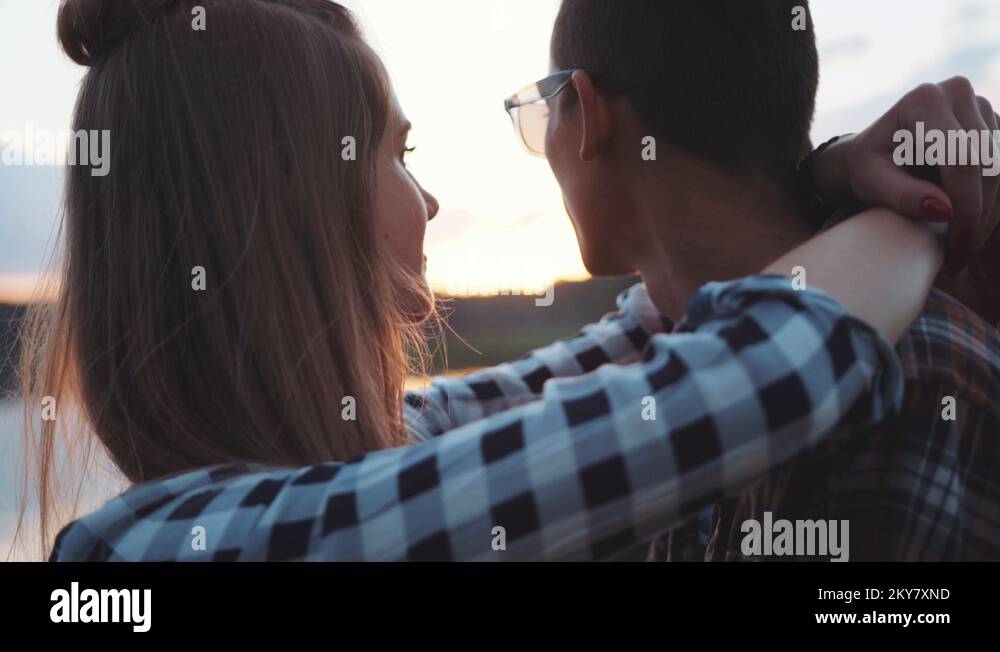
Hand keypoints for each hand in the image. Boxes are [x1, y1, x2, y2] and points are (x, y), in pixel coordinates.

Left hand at [814, 77, 999, 275]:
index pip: (962, 161)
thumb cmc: (867, 167)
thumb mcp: (870, 182)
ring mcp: (980, 104)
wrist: (875, 151)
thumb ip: (902, 195)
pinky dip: (992, 203)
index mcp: (924, 101)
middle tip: (959, 257)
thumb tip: (944, 211)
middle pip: (987, 165)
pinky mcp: (993, 123)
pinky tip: (972, 228)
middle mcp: (957, 92)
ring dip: (988, 214)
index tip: (955, 247)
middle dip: (977, 217)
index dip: (966, 209)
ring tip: (962, 248)